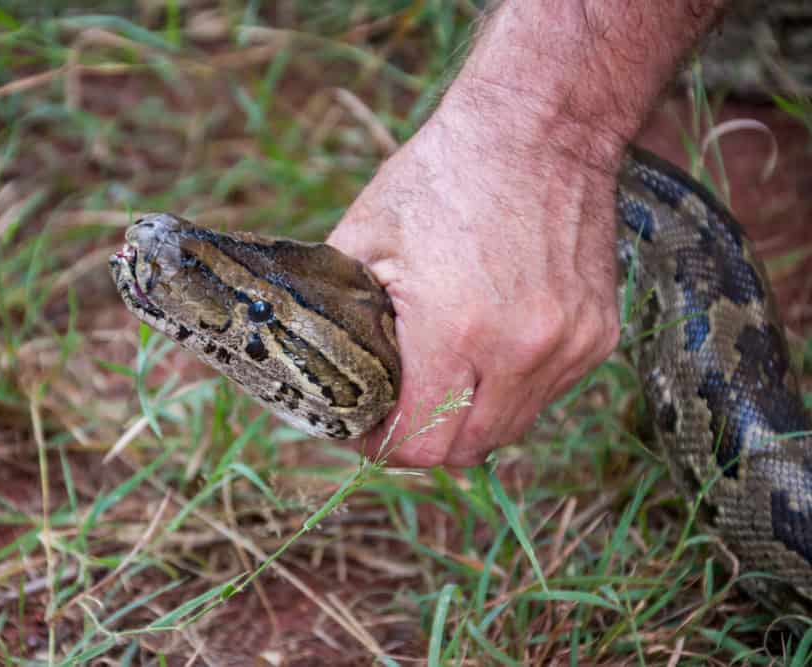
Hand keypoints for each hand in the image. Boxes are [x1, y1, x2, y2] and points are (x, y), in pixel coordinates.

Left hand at [327, 100, 620, 466]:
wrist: (539, 127)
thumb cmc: (442, 176)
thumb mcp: (364, 238)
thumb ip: (339, 316)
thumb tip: (321, 370)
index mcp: (456, 331)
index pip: (419, 443)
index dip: (381, 444)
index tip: (363, 424)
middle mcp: (522, 350)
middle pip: (467, 449)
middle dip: (422, 439)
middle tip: (394, 408)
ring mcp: (570, 346)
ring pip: (511, 427)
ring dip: (469, 417)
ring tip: (441, 375)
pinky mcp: (599, 335)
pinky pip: (545, 393)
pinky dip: (510, 387)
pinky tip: (488, 346)